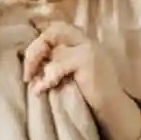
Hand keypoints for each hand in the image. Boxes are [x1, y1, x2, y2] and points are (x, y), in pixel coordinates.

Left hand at [23, 20, 140, 139]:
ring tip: (33, 83)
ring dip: (37, 64)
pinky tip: (43, 88)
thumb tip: (32, 60)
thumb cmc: (89, 98)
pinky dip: (47, 77)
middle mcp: (86, 40)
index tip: (29, 63)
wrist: (113, 111)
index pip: (56, 28)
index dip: (39, 40)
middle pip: (54, 30)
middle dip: (35, 48)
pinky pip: (59, 63)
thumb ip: (58, 62)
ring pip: (54, 45)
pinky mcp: (88, 60)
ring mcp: (89, 48)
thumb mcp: (71, 75)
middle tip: (27, 72)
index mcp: (83, 42)